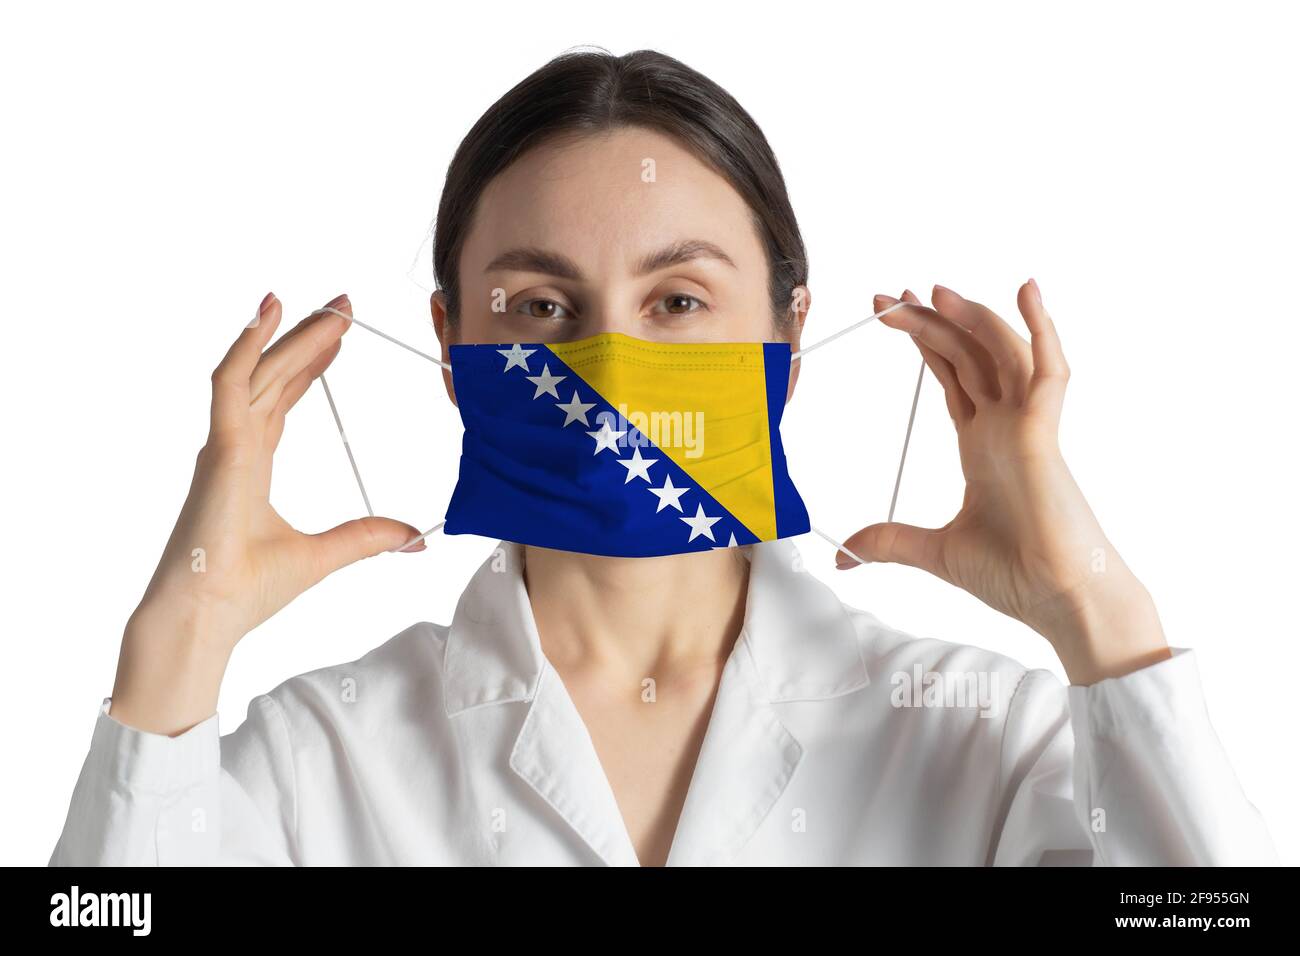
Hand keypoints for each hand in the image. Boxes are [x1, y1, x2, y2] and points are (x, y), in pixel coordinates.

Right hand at [111, 292, 425, 733]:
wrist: (204, 617)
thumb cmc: (245, 591)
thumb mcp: (323, 557)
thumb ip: (366, 538)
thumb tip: (413, 538)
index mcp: (251, 466)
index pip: (282, 400)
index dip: (309, 366)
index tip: (339, 339)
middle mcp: (235, 447)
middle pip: (274, 375)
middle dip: (308, 337)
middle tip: (345, 305)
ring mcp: (224, 445)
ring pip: (259, 370)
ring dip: (291, 333)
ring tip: (327, 304)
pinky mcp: (220, 450)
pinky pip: (230, 383)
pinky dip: (247, 345)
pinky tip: (268, 313)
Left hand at [840, 281, 1170, 684]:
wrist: (1058, 600)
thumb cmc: (1014, 574)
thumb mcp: (934, 552)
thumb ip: (890, 543)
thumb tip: (842, 556)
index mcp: (982, 444)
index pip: (951, 374)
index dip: (922, 341)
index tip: (886, 312)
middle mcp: (1005, 425)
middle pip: (968, 353)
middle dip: (930, 320)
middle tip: (888, 295)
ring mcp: (1028, 425)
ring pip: (1001, 351)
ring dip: (971, 316)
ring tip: (932, 289)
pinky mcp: (1046, 434)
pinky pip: (1049, 371)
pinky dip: (1041, 328)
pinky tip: (1026, 291)